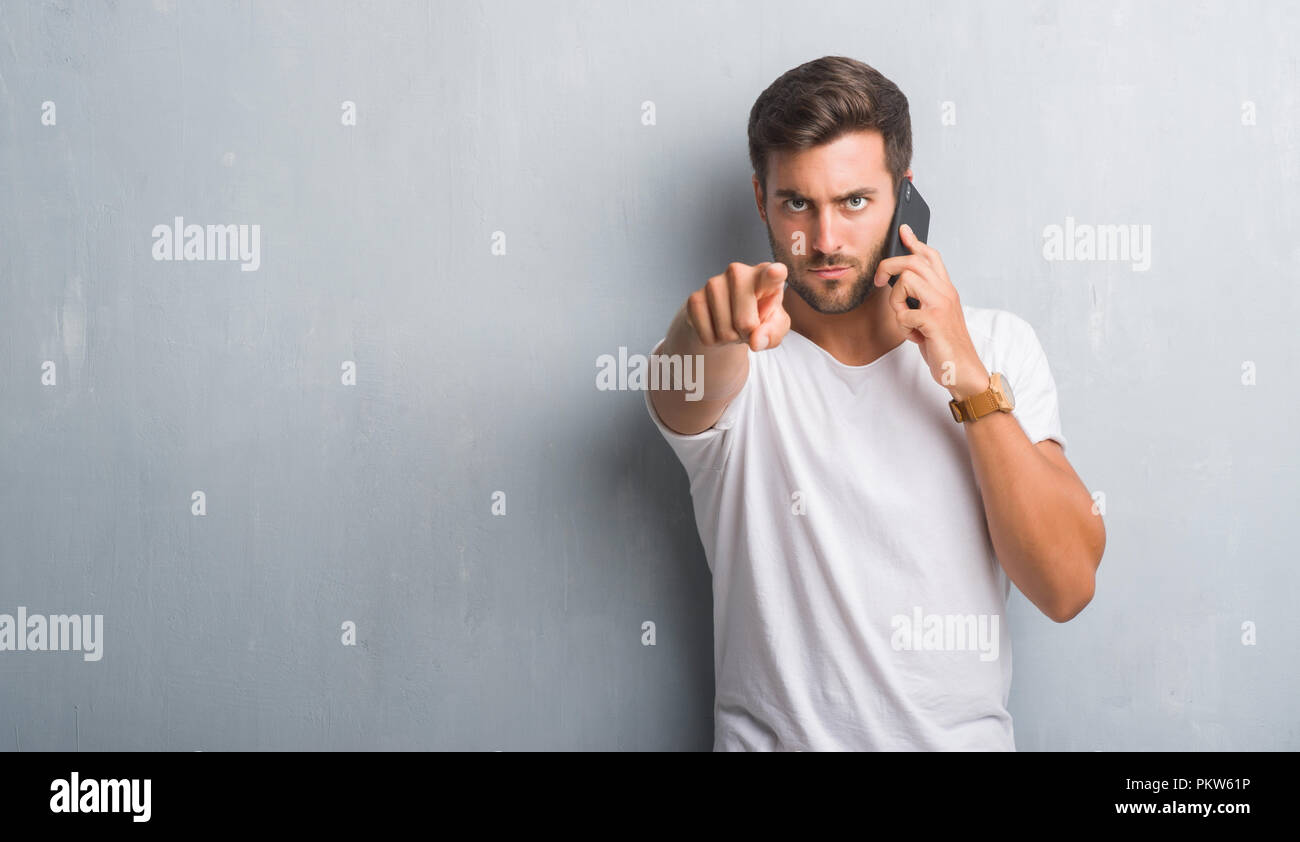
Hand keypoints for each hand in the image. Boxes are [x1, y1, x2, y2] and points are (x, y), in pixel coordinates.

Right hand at [685, 261, 790, 351]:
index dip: (774, 274)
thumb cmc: (758, 316)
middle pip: (745, 322)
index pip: (771, 274)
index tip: (776, 272)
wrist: (729, 316)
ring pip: (725, 332)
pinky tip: (717, 326)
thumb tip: (755, 341)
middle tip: (748, 327)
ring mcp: (714, 283)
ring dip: (730, 339)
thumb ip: (773, 333)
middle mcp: (738, 272)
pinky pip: (707, 337)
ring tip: (733, 325)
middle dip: (747, 334)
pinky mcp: (695, 298)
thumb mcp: (775, 326)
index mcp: (765, 276)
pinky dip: (714, 341)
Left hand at [872, 224, 990, 400]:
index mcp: (946, 290)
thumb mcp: (934, 317)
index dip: (915, 242)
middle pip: (913, 262)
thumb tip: (899, 285)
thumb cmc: (945, 344)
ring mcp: (941, 306)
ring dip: (896, 302)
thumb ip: (921, 300)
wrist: (963, 370)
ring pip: (906, 281)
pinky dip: (903, 327)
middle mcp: (946, 292)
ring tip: (906, 320)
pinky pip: (904, 314)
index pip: (931, 256)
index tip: (903, 231)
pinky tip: (915, 336)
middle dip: (889, 267)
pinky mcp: (934, 322)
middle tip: (879, 281)